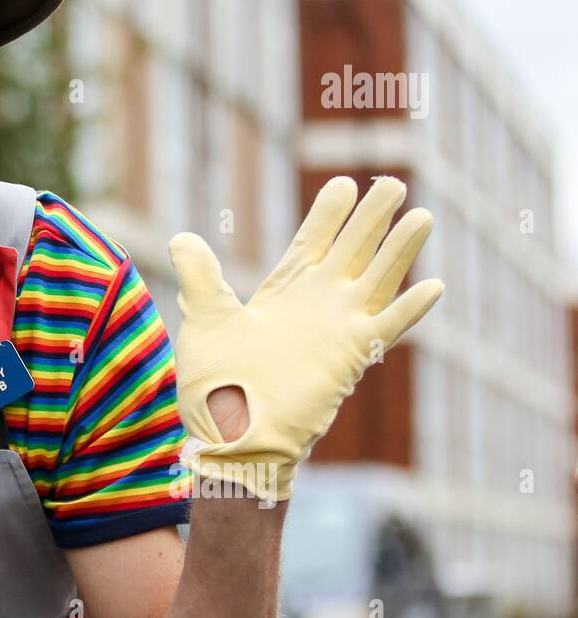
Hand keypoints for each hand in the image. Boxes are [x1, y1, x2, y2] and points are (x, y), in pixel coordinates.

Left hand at [168, 176, 442, 501]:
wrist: (232, 434)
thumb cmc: (215, 385)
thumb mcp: (204, 318)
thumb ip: (200, 275)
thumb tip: (182, 237)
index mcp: (282, 294)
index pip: (311, 244)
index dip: (328, 215)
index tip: (344, 182)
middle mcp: (315, 307)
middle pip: (351, 251)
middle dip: (372, 218)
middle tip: (394, 183)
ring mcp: (336, 330)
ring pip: (377, 279)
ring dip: (400, 250)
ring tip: (422, 214)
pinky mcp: (350, 357)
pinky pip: (387, 328)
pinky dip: (410, 308)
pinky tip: (435, 285)